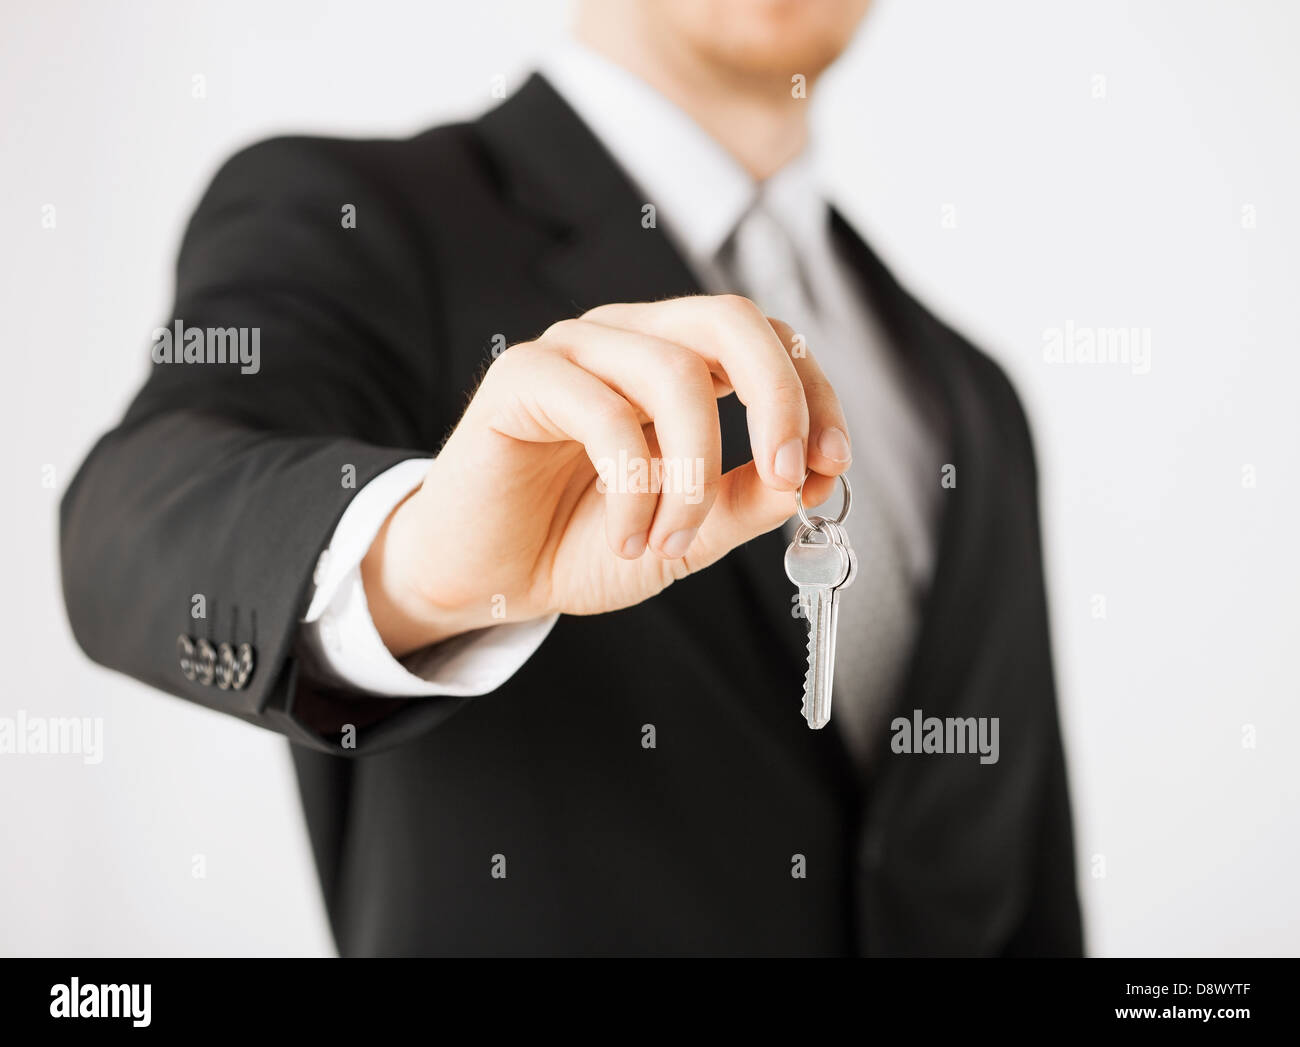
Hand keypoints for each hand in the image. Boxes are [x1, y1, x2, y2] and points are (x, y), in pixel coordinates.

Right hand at [361, 295, 852, 654]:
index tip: (829, 461)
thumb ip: (750, 498)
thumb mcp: (691, 531)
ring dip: (693, 474)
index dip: (811, 393)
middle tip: (784, 476)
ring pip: (673, 372)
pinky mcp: (522, 377)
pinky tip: (630, 538)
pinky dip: (635, 490)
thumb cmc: (583, 542)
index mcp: (677, 362)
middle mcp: (630, 340)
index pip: (766, 340)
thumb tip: (819, 474)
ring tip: (672, 541)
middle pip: (730, 319)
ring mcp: (575, 350)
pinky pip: (605, 415)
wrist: (490, 575)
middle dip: (778, 398)